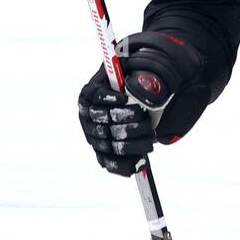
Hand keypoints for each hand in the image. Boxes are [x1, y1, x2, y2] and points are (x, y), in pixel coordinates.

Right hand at [77, 32, 204, 174]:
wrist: (129, 106)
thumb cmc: (130, 87)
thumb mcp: (133, 75)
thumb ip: (138, 75)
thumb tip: (152, 81)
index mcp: (90, 93)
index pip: (95, 95)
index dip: (110, 98)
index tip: (128, 99)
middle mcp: (87, 115)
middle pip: (103, 121)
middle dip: (127, 122)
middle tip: (146, 121)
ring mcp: (92, 135)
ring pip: (108, 143)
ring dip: (130, 142)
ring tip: (150, 139)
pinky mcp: (100, 151)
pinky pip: (107, 162)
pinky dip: (122, 165)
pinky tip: (137, 164)